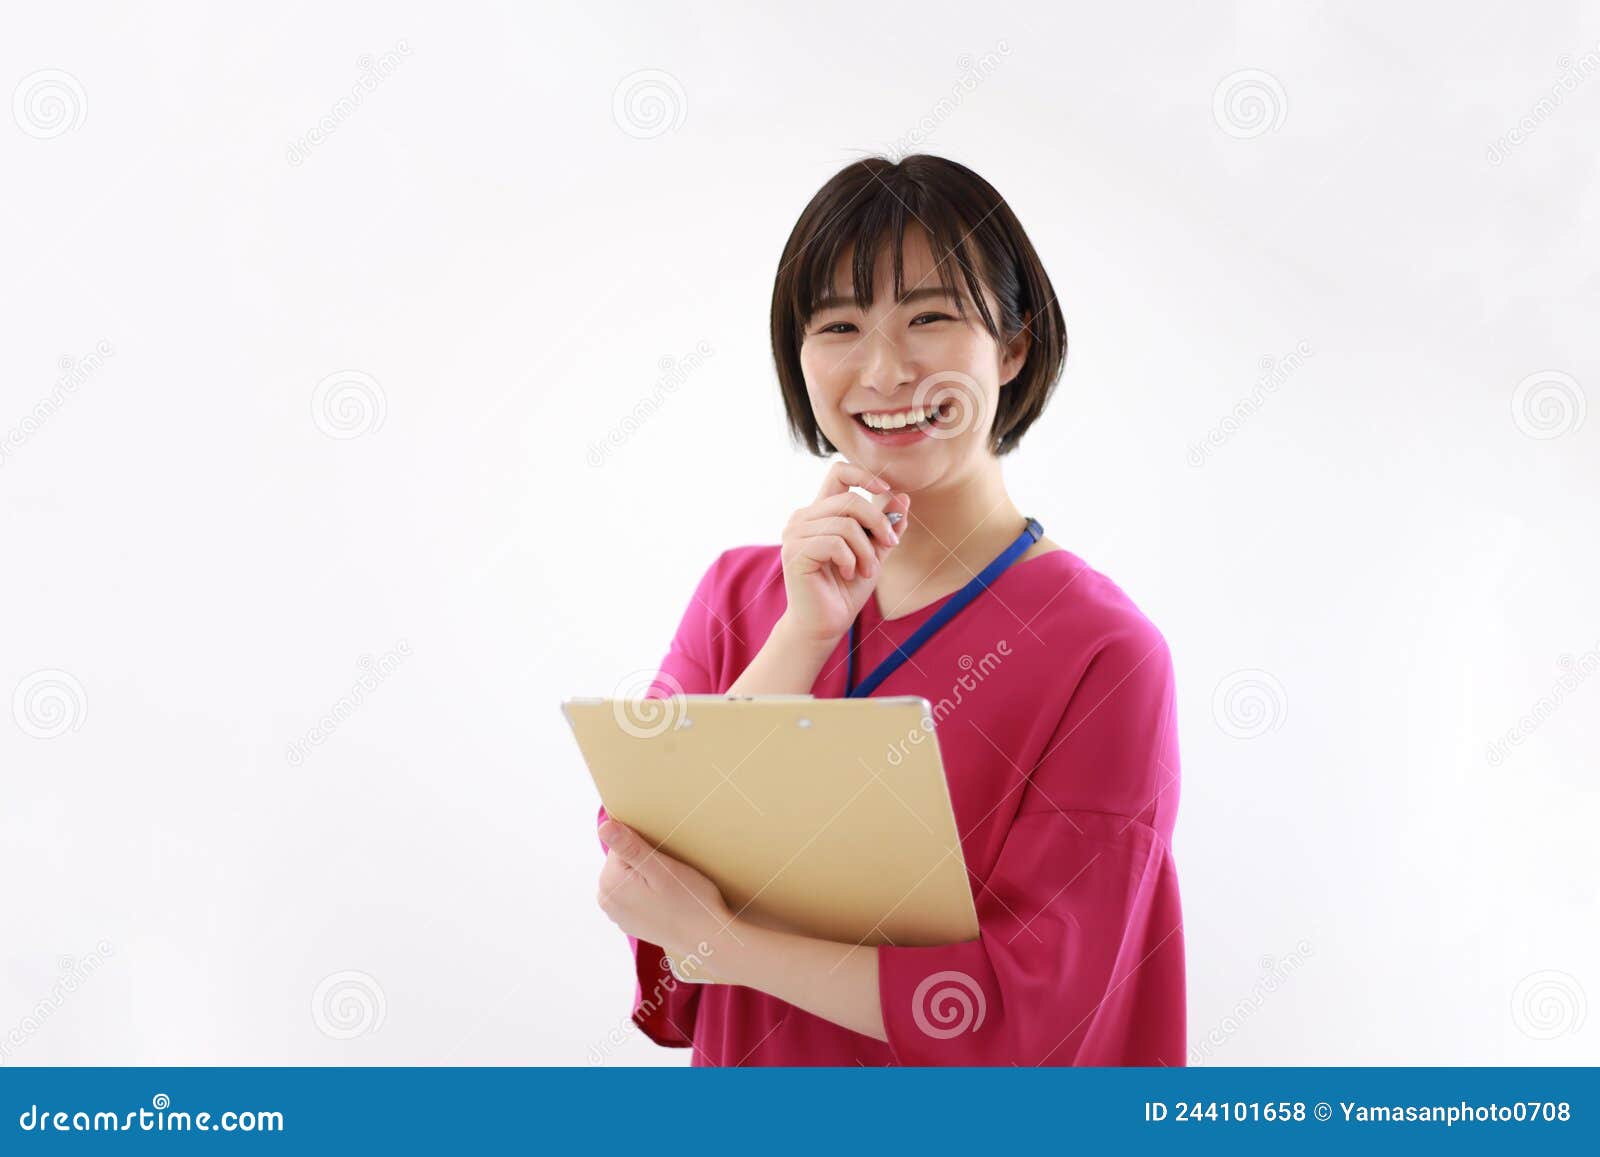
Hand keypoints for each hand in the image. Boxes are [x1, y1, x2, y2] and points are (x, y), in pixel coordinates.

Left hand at [596, 819, 732, 957]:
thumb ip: (630, 847)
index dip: (647, 844)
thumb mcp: (661, 868)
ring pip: (629, 877)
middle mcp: (606, 898)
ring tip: (670, 888)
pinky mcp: (629, 922)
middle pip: (623, 860)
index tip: (665, 858)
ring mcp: (616, 913)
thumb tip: (603, 826)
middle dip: (645, 860)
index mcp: (609, 880)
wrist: (707, 941)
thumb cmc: (689, 901)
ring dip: (647, 876)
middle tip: (670, 874)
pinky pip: (634, 895)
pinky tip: (667, 900)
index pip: (622, 842)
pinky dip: (648, 892)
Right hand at [779, 460, 910, 645]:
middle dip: (878, 523)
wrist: (825, 623)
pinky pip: (834, 542)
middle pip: (850, 499)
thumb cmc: (846, 588)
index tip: (886, 492)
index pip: (839, 472)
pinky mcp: (794, 551)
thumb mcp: (874, 552)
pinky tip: (847, 574)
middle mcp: (804, 517)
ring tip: (867, 570)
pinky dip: (850, 560)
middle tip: (890, 546)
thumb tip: (904, 497)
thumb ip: (886, 526)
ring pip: (845, 523)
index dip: (865, 475)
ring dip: (866, 550)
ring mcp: (795, 533)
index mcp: (821, 511)